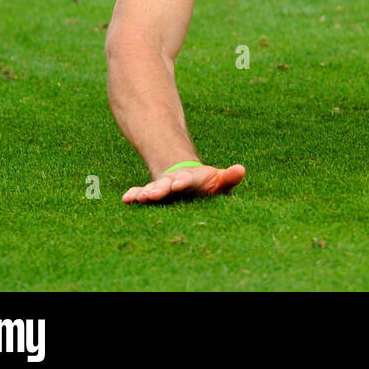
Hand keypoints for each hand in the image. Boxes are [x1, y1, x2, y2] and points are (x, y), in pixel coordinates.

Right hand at [121, 163, 245, 203]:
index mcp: (192, 179)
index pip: (188, 179)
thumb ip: (229, 177)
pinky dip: (134, 195)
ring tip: (139, 198)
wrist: (187, 179)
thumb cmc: (207, 184)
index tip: (178, 183)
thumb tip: (241, 169)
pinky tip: (126, 199)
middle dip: (161, 188)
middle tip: (153, 194)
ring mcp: (162, 188)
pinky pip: (142, 194)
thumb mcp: (219, 180)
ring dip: (146, 193)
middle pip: (166, 184)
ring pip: (153, 189)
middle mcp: (174, 182)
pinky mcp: (153, 195)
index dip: (183, 181)